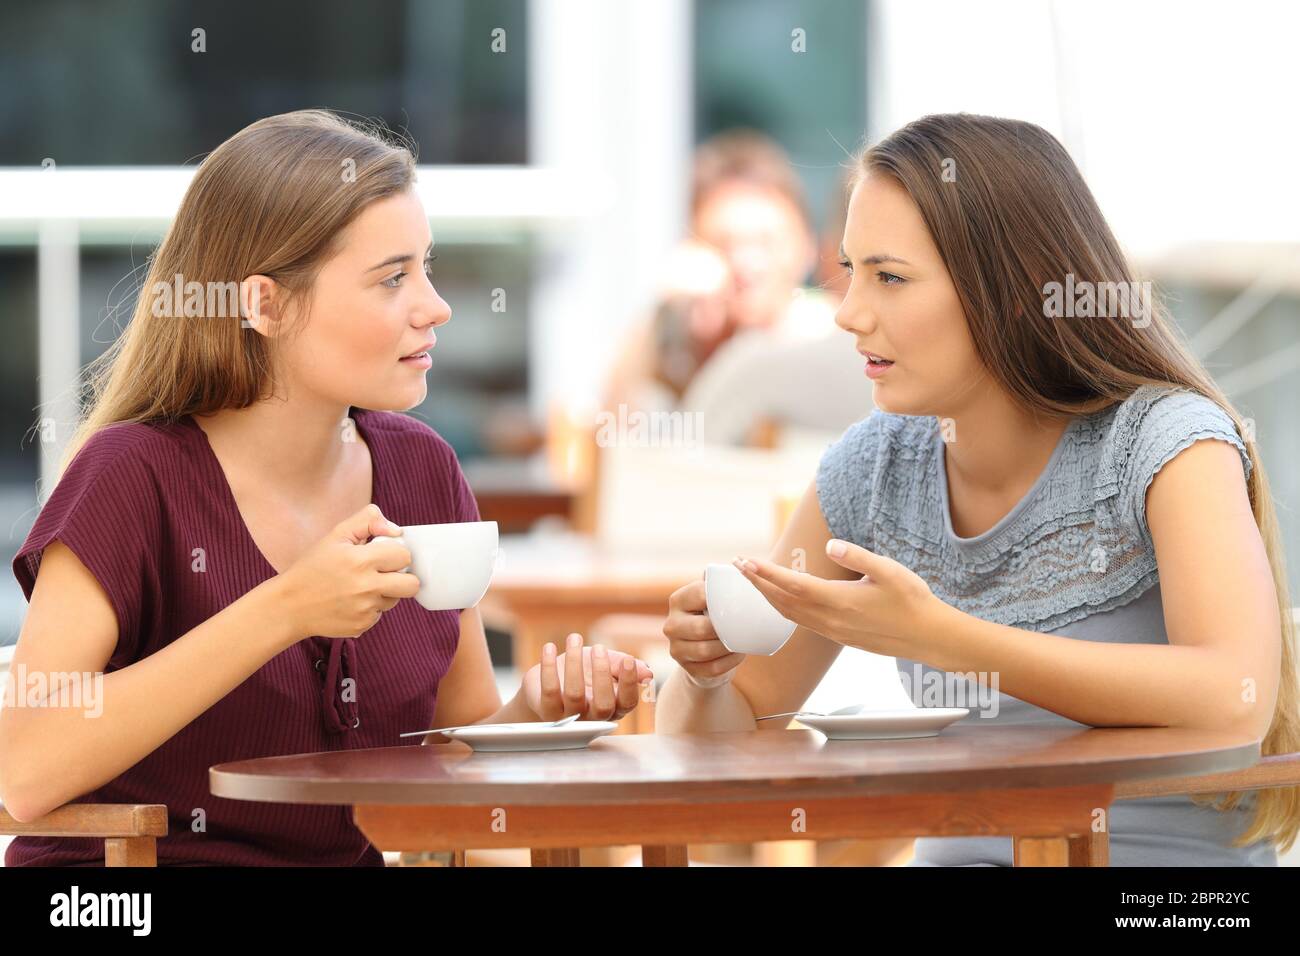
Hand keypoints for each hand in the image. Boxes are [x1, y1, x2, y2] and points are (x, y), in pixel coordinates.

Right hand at [273, 503, 418, 639]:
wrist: (289, 605)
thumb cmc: (314, 566)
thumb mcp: (336, 535)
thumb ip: (368, 521)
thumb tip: (396, 530)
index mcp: (361, 560)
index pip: (404, 556)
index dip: (395, 554)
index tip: (381, 555)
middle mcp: (366, 587)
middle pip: (411, 584)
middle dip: (402, 577)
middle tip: (382, 573)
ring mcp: (365, 610)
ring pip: (396, 600)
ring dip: (385, 593)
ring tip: (360, 587)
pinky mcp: (362, 626)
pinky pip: (380, 615)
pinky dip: (370, 609)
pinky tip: (351, 602)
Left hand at [522, 632, 654, 720]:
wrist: (547, 681)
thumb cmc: (582, 672)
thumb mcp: (606, 665)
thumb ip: (625, 667)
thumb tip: (647, 673)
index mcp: (613, 708)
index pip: (627, 703)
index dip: (629, 683)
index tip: (627, 660)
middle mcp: (593, 718)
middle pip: (603, 705)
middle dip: (603, 673)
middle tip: (598, 648)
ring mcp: (569, 718)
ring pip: (575, 695)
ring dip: (575, 662)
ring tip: (574, 638)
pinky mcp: (547, 712)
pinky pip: (549, 691)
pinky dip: (549, 666)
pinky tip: (550, 647)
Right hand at [663, 574, 745, 687]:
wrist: (706, 649)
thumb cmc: (715, 616)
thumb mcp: (713, 597)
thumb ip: (721, 581)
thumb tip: (742, 563)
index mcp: (678, 600)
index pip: (698, 594)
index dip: (719, 597)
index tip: (738, 600)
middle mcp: (671, 623)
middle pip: (701, 627)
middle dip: (725, 629)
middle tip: (743, 626)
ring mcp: (676, 648)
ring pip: (705, 650)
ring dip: (728, 647)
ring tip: (743, 641)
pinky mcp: (686, 668)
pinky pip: (711, 668)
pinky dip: (729, 662)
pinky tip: (738, 654)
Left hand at [733, 538, 937, 656]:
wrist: (928, 638)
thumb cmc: (912, 601)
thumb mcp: (889, 571)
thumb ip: (858, 556)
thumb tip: (829, 545)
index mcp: (839, 600)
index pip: (792, 585)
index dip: (765, 573)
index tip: (745, 562)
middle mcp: (830, 619)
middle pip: (783, 601)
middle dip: (757, 584)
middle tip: (737, 567)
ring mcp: (833, 631)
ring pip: (790, 615)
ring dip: (768, 597)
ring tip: (753, 581)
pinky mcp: (839, 637)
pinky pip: (802, 623)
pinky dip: (784, 609)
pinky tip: (781, 601)